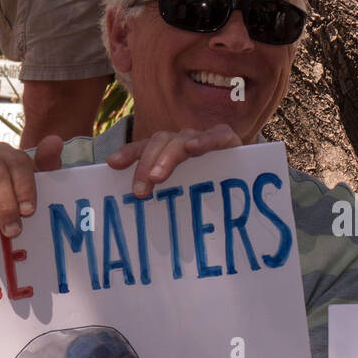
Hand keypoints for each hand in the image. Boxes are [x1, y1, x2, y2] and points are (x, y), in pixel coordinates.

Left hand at [106, 124, 243, 197]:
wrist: (245, 178)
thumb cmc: (205, 191)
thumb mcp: (179, 195)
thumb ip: (160, 199)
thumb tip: (132, 222)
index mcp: (166, 151)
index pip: (143, 148)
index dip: (129, 153)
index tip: (113, 164)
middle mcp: (181, 141)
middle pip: (158, 143)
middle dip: (145, 164)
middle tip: (139, 191)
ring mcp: (202, 137)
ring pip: (180, 140)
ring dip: (167, 157)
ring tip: (157, 176)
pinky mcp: (226, 138)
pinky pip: (215, 135)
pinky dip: (205, 140)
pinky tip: (194, 148)